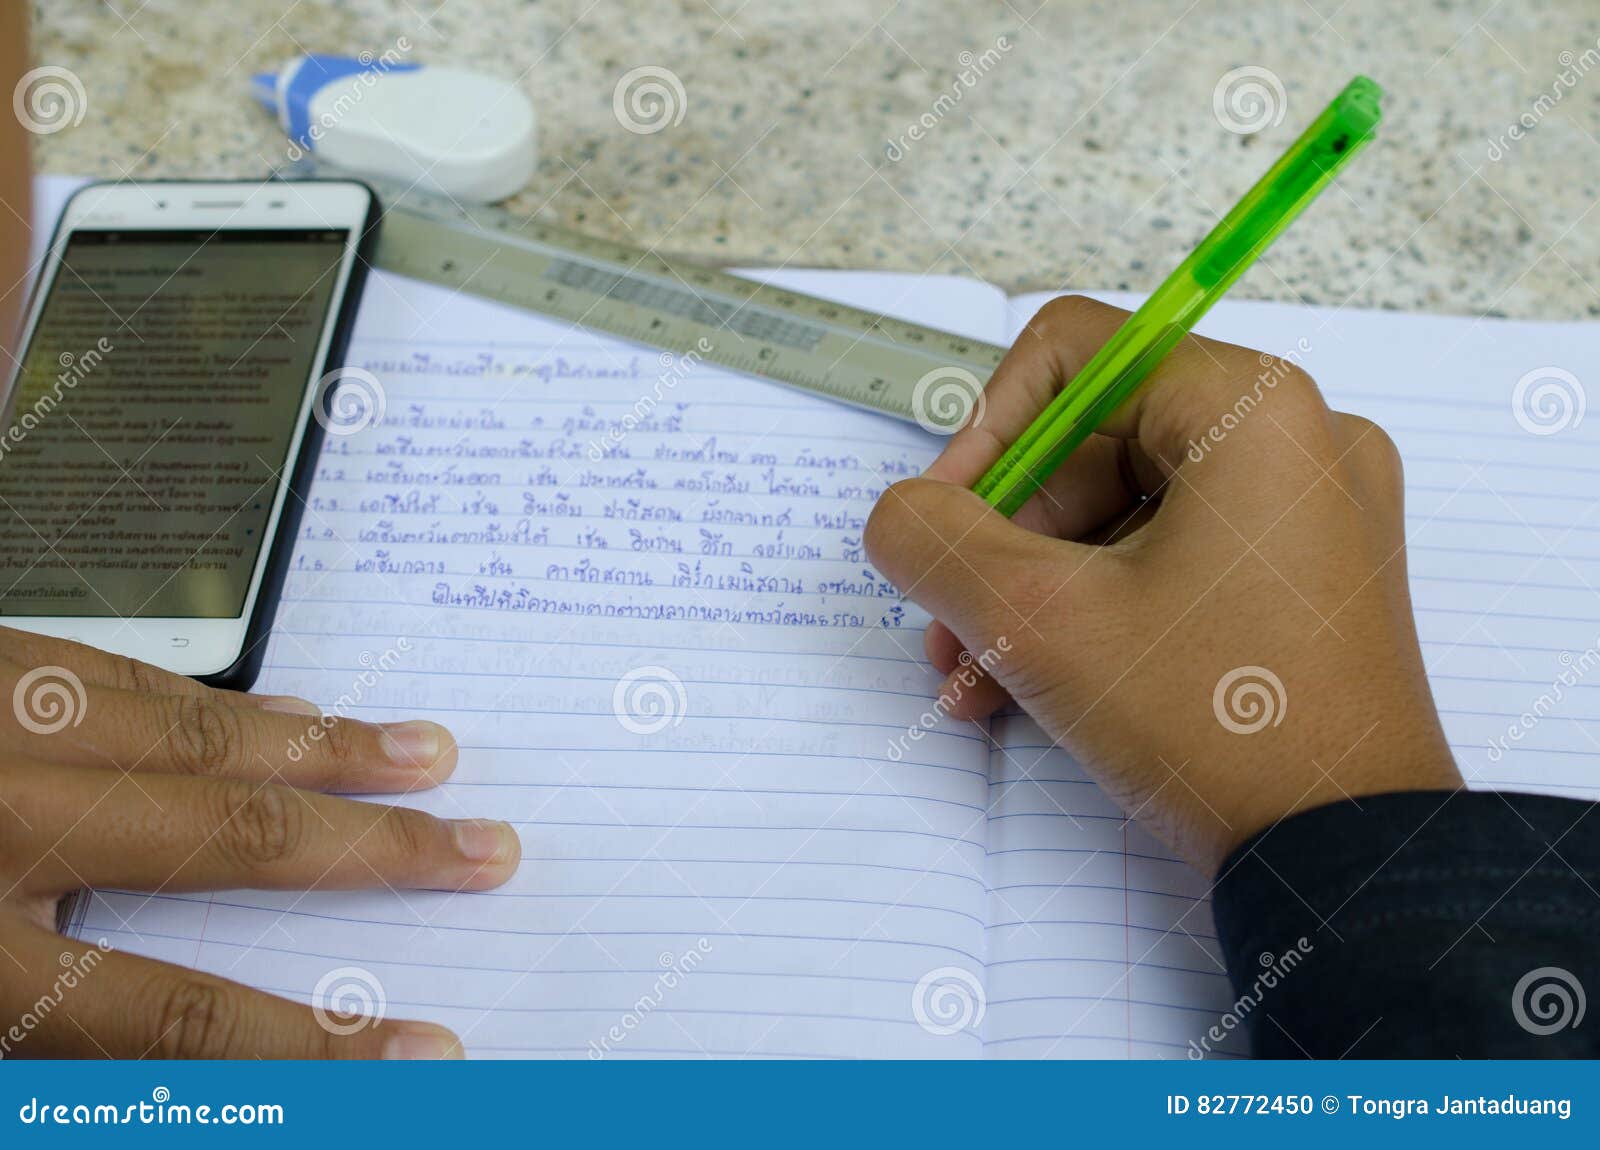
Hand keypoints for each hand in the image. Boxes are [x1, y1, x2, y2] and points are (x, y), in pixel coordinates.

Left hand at [0, 628, 519, 1057]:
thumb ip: (48, 1047)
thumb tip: (199, 1060)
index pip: (176, 1019)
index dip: (311, 1044)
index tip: (419, 1051)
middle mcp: (2, 825)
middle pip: (232, 839)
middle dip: (377, 847)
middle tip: (478, 850)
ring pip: (196, 733)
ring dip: (327, 748)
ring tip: (423, 755)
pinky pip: (126, 674)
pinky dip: (222, 699)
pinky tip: (287, 710)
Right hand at [866, 296, 1461, 872]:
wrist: (1351, 862)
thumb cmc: (1210, 721)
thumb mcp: (1038, 622)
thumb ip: (932, 540)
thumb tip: (901, 514)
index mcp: (1250, 406)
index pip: (1072, 355)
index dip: (982, 436)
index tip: (938, 527)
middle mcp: (1296, 437)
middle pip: (1094, 443)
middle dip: (1001, 543)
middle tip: (945, 632)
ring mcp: (1313, 512)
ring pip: (1126, 512)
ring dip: (1034, 590)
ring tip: (974, 681)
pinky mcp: (1312, 580)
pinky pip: (1176, 559)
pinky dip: (1100, 610)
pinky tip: (1030, 690)